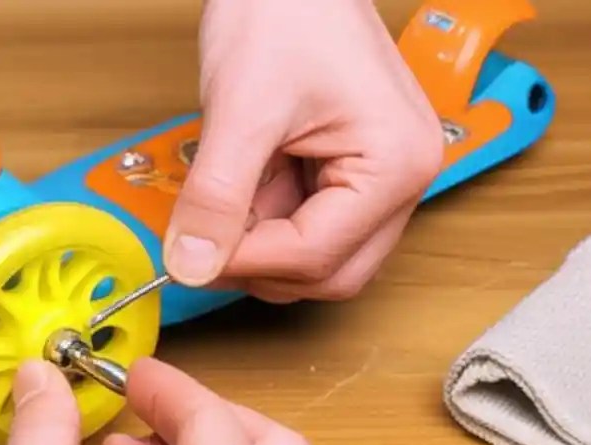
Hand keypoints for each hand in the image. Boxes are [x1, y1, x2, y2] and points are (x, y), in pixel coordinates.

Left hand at [164, 0, 445, 302]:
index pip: (317, 255)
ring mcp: (378, 179)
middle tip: (199, 242)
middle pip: (328, 273)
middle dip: (260, 265)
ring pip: (314, 258)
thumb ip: (217, 195)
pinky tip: (236, 185)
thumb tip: (192, 266)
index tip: (187, 257)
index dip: (244, 261)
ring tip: (221, 195)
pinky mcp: (349, 174)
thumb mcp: (241, 108)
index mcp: (396, 164)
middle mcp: (402, 181)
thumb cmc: (286, 11)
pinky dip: (262, 220)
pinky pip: (304, 225)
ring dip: (260, 243)